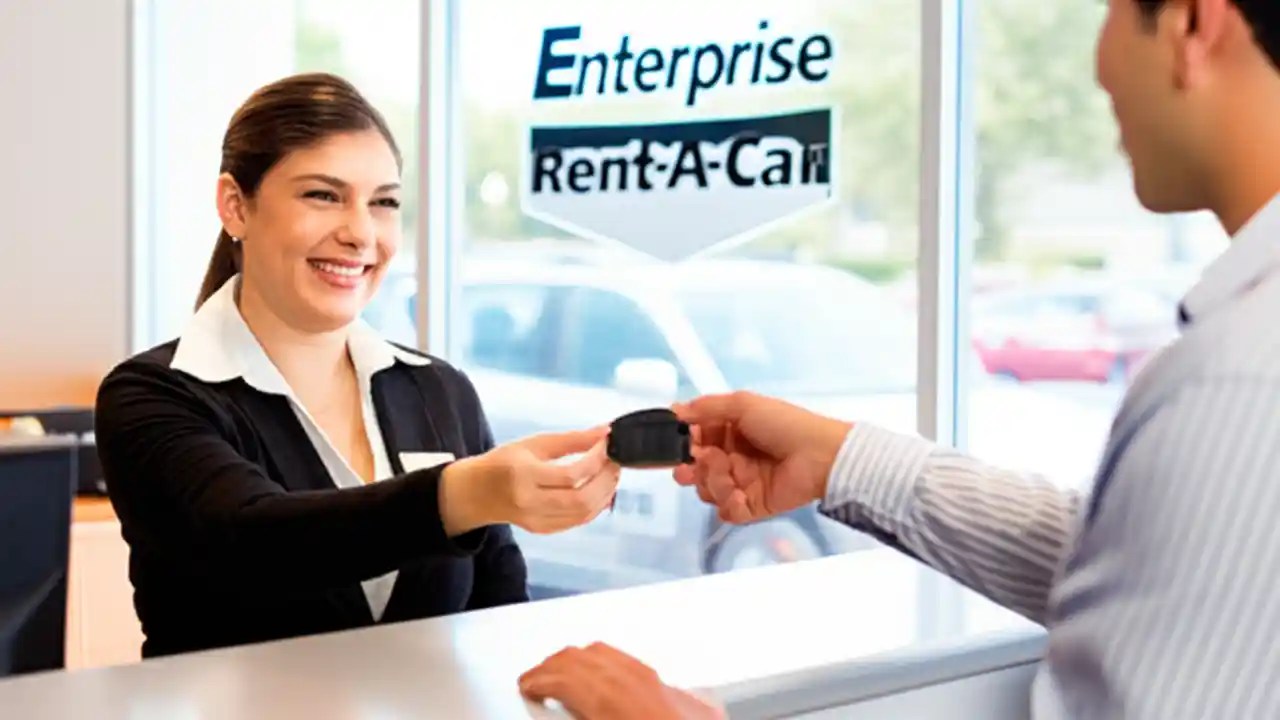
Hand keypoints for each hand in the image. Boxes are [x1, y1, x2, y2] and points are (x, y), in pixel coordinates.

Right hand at [441, 428, 620, 534]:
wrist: (477, 493)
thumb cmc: (505, 462)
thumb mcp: (535, 443)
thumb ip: (572, 439)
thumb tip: (605, 432)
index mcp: (524, 475)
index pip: (571, 474)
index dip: (596, 460)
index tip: (607, 445)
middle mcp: (530, 502)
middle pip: (581, 499)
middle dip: (606, 480)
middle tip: (615, 462)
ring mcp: (536, 520)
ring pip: (583, 514)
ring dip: (605, 494)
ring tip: (610, 475)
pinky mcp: (542, 529)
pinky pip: (577, 521)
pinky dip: (594, 506)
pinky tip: (599, 491)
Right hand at [519, 643, 724, 719]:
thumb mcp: (604, 716)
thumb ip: (581, 711)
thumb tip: (560, 705)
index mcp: (609, 696)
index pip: (561, 673)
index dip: (536, 679)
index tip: (526, 684)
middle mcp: (636, 680)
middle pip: (583, 655)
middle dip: (554, 665)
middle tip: (537, 679)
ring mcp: (662, 682)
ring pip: (609, 653)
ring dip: (581, 662)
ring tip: (566, 677)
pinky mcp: (681, 691)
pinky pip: (633, 664)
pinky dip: (609, 666)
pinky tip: (607, 681)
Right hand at [672, 391, 851, 523]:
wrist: (820, 456)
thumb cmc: (783, 424)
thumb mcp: (743, 404)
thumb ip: (706, 407)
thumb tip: (674, 411)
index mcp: (730, 432)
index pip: (696, 440)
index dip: (683, 443)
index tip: (677, 444)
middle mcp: (732, 458)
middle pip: (696, 469)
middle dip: (689, 469)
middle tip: (689, 468)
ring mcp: (741, 484)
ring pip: (707, 490)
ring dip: (712, 483)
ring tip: (729, 475)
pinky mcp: (751, 506)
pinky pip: (726, 512)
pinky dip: (727, 505)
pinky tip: (737, 495)